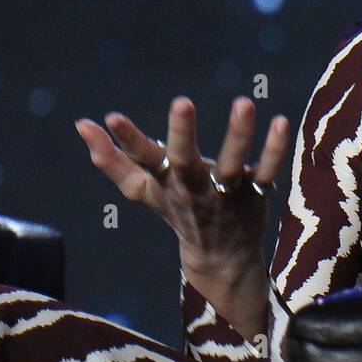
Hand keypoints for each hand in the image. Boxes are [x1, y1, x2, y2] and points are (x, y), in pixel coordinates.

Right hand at [75, 96, 288, 323]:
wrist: (219, 260)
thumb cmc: (178, 211)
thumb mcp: (144, 190)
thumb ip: (113, 159)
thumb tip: (81, 123)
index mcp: (166, 185)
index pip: (143, 161)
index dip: (127, 140)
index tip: (112, 116)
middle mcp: (194, 189)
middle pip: (185, 162)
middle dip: (181, 134)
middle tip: (181, 101)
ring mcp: (227, 193)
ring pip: (232, 164)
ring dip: (238, 134)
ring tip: (243, 102)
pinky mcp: (256, 194)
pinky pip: (267, 171)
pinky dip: (274, 149)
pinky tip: (280, 121)